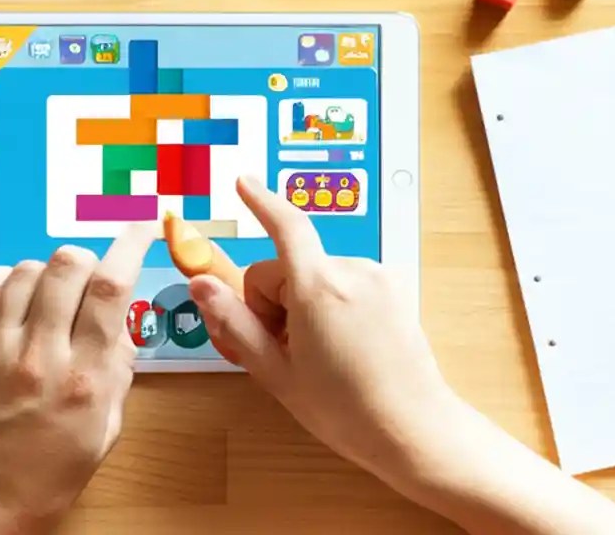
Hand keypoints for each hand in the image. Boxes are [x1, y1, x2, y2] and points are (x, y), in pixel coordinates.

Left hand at [0, 224, 156, 533]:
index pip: (112, 288)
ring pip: (24, 269)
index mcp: (85, 379)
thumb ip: (118, 372)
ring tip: (47, 302)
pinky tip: (9, 301)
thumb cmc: (43, 476)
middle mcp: (41, 355)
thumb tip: (121, 323)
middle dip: (87, 261)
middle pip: (68, 264)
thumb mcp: (104, 432)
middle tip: (87, 283)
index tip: (143, 228)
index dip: (132, 245)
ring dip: (44, 273)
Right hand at [187, 177, 450, 489]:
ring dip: (302, 305)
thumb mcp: (276, 371)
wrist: (414, 430)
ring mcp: (378, 279)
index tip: (243, 183)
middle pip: (288, 267)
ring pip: (315, 276)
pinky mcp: (393, 290)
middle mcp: (352, 272)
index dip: (261, 202)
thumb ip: (234, 322)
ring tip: (314, 355)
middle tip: (282, 351)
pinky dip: (329, 306)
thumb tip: (200, 283)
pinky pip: (343, 284)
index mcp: (320, 288)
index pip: (285, 226)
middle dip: (273, 301)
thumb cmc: (345, 410)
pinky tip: (338, 348)